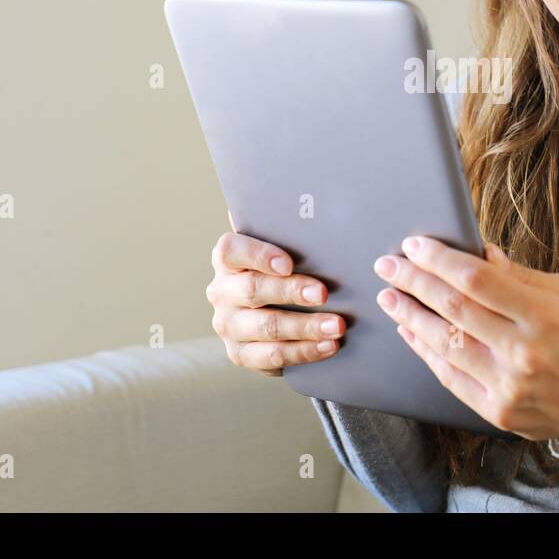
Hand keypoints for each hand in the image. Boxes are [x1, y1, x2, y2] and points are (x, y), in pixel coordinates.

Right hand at [206, 231, 343, 374]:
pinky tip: (328, 346)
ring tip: (337, 326)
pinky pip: (271, 357)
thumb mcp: (282, 249)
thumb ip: (285, 231)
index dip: (259, 255)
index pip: (232, 251)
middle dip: (291, 291)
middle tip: (323, 293)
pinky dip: (303, 352)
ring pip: (265, 327)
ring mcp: (228, 326)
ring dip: (304, 327)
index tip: (288, 263)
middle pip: (252, 290)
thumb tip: (305, 201)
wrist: (273, 313)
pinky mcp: (240, 354)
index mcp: (227, 259)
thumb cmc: (284, 271)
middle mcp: (221, 292)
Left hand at [372, 235, 558, 447]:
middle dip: (414, 282)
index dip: (440, 259)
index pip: (478, 279)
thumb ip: (522, 276)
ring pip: (444, 344)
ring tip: (390, 296)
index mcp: (544, 316)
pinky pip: (450, 377)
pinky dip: (424, 352)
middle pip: (453, 309)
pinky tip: (410, 331)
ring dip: (410, 316)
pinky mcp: (497, 412)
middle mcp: (523, 352)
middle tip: (387, 265)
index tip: (414, 245)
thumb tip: (481, 253)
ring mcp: (508, 386)